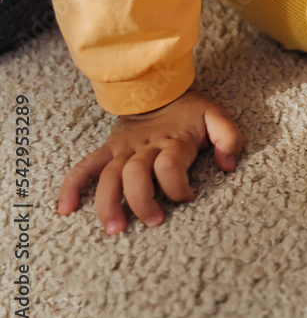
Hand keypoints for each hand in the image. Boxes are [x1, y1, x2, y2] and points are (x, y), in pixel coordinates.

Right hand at [58, 88, 242, 234]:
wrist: (158, 88)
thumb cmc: (189, 109)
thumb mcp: (216, 116)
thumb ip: (228, 137)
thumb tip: (228, 164)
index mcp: (172, 141)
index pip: (170, 166)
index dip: (178, 186)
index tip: (189, 196)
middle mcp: (144, 147)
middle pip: (136, 175)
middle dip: (143, 201)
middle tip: (155, 221)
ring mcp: (123, 150)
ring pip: (109, 177)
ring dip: (109, 204)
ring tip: (115, 229)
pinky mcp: (108, 151)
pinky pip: (85, 167)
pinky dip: (72, 187)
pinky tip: (66, 209)